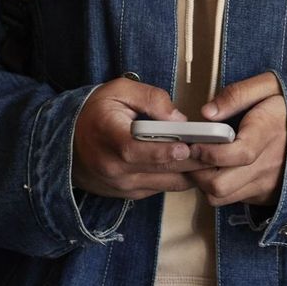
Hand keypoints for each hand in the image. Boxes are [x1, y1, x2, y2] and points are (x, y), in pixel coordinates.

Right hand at [72, 78, 210, 200]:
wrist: (66, 143)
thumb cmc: (96, 112)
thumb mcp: (118, 91)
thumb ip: (150, 98)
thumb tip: (178, 118)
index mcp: (108, 138)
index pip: (134, 151)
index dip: (162, 151)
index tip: (185, 146)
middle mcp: (114, 168)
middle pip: (159, 169)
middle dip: (193, 161)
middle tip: (219, 150)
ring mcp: (122, 185)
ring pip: (166, 183)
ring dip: (192, 173)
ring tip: (215, 157)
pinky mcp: (130, 194)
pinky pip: (162, 188)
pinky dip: (180, 178)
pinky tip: (196, 165)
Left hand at [187, 73, 286, 207]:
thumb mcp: (270, 86)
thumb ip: (237, 94)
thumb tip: (207, 112)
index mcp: (267, 134)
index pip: (236, 154)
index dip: (209, 152)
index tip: (195, 143)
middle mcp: (266, 165)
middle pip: (220, 185)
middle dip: (197, 172)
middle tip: (192, 155)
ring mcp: (265, 183)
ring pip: (221, 197)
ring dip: (204, 182)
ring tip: (202, 163)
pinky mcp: (263, 194)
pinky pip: (232, 199)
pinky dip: (219, 188)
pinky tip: (219, 170)